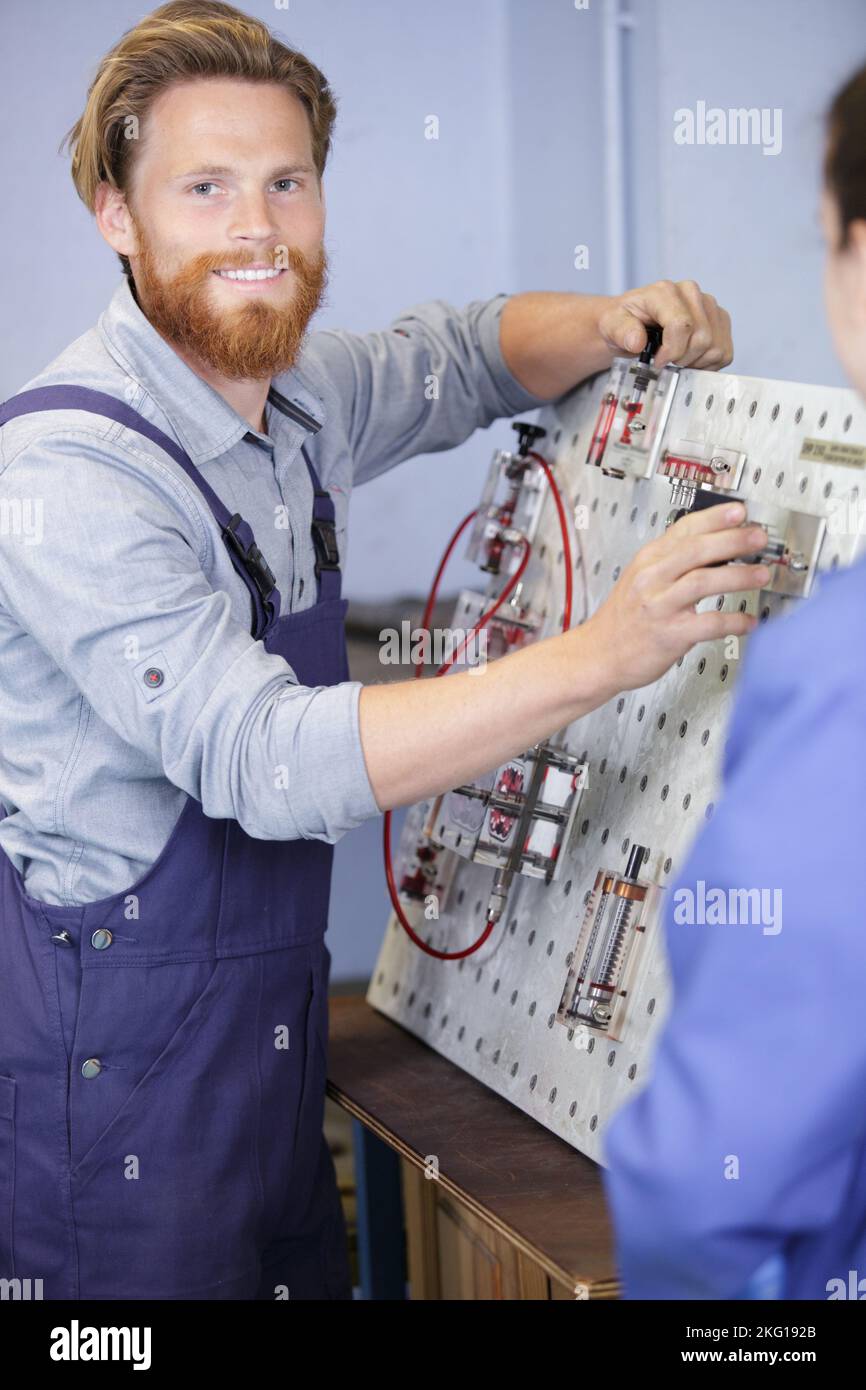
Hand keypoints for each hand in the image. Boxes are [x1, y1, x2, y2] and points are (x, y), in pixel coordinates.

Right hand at [587, 501, 768, 692]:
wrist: (598, 655)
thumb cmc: (623, 620)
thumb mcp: (641, 579)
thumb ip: (674, 561)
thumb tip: (719, 546)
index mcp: (648, 560)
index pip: (684, 529)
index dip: (715, 518)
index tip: (740, 511)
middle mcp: (652, 579)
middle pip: (697, 550)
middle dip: (733, 541)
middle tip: (759, 538)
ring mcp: (659, 606)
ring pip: (703, 582)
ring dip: (738, 576)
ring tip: (761, 574)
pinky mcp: (669, 634)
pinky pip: (708, 624)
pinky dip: (732, 622)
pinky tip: (747, 621)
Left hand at [597, 279, 732, 369]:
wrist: (631, 322)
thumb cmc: (623, 322)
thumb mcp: (611, 325)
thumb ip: (621, 331)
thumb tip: (637, 340)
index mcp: (665, 291)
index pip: (682, 325)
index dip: (672, 351)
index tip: (658, 361)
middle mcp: (691, 293)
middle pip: (702, 339)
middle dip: (682, 359)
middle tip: (666, 360)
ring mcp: (709, 305)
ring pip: (715, 346)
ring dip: (695, 361)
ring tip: (677, 358)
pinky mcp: (720, 320)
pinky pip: (725, 352)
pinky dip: (708, 363)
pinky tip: (691, 358)